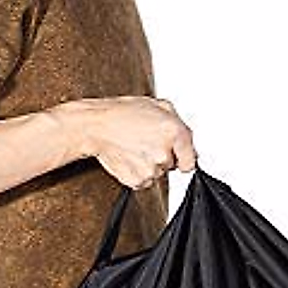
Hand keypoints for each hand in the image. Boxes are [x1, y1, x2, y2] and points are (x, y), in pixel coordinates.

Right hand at [56, 95, 196, 188]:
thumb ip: (179, 125)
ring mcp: (151, 170)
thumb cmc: (124, 114)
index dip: (183, 158)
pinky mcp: (138, 181)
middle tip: (145, 141)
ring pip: (157, 174)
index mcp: (174, 132)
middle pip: (172, 166)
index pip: (190, 162)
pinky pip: (144, 181)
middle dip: (163, 155)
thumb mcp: (158, 106)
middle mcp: (164, 153)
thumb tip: (187, 144)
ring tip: (134, 146)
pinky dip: (138, 172)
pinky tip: (129, 156)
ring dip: (149, 164)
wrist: (97, 126)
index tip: (177, 157)